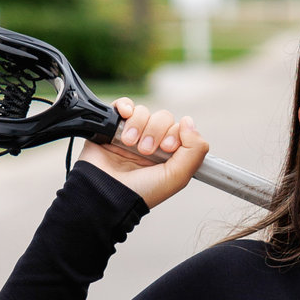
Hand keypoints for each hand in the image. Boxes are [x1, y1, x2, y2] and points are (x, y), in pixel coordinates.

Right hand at [77, 98, 208, 207]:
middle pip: (162, 118)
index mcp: (168, 154)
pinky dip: (125, 106)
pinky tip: (124, 116)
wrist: (105, 193)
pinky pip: (122, 106)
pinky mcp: (110, 128)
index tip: (167, 148)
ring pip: (143, 112)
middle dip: (155, 132)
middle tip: (145, 150)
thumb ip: (195, 150)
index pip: (180, 129)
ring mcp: (131, 134)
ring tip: (129, 144)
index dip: (176, 134)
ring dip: (138, 125)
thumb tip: (189, 121)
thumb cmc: (141, 191)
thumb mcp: (178, 176)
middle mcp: (151, 143)